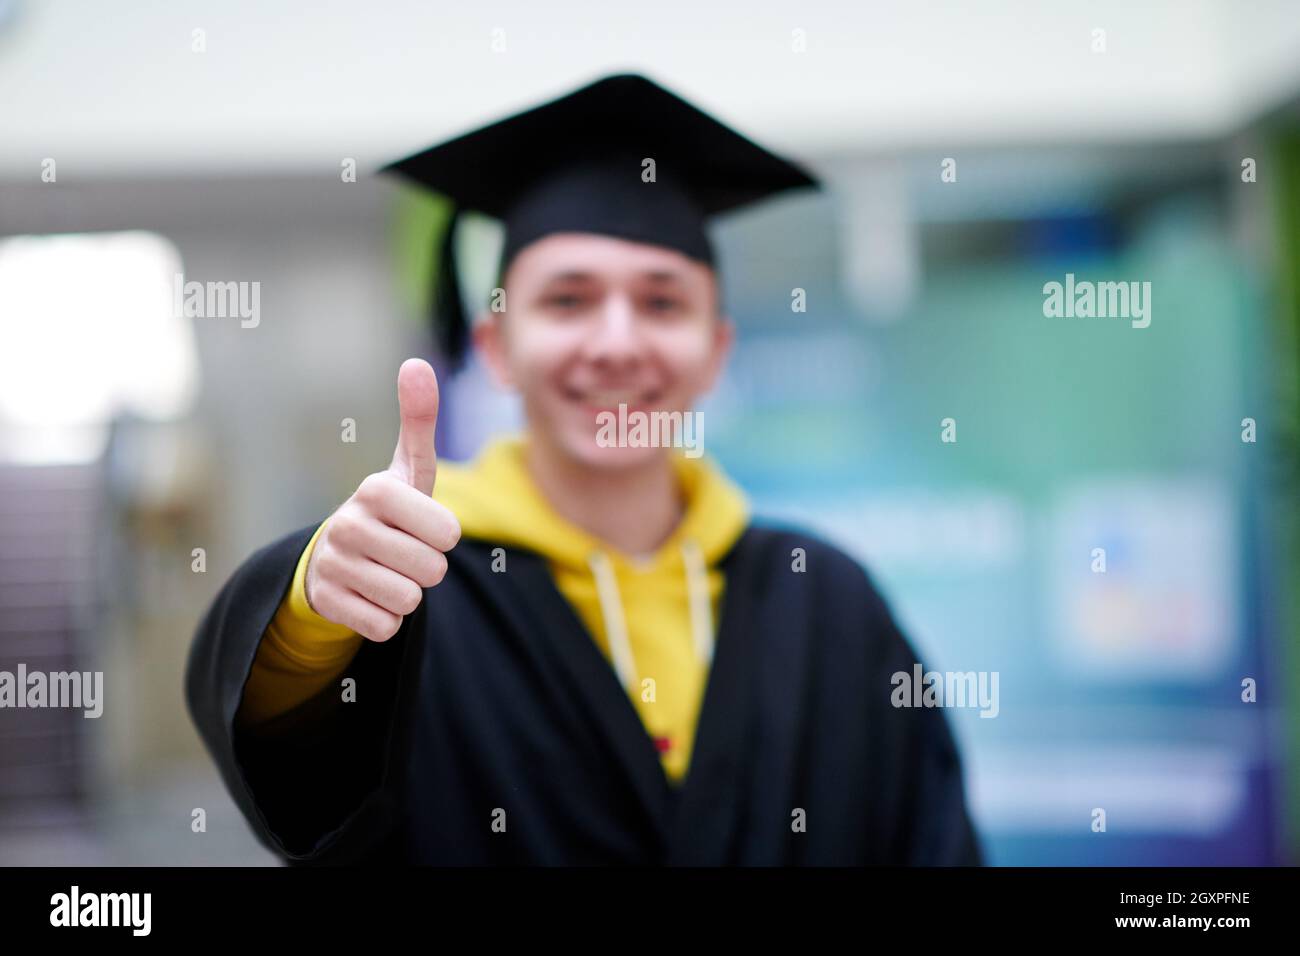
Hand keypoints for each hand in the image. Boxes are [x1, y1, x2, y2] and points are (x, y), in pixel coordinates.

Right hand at [305, 358, 460, 640]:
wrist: (332, 557)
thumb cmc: (387, 509)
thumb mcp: (407, 467)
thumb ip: (419, 418)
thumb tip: (417, 363)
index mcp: (375, 490)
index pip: (447, 533)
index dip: (443, 535)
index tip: (422, 525)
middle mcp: (347, 525)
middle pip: (432, 571)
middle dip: (427, 567)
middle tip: (404, 552)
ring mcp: (333, 566)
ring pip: (409, 601)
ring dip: (407, 593)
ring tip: (386, 571)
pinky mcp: (327, 605)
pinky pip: (385, 627)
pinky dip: (386, 618)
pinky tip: (368, 595)